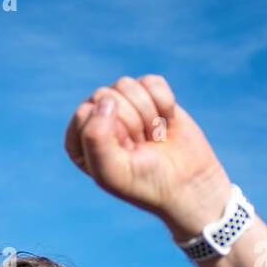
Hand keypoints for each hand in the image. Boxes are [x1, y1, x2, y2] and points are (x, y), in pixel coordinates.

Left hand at [64, 75, 231, 238]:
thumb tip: (107, 99)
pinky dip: (164, 103)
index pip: (85, 112)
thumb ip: (95, 138)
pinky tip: (165, 123)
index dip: (111, 131)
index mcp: (79, 141)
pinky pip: (151, 82)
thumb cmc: (146, 183)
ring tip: (151, 138)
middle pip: (106, 95)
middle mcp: (97, 120)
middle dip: (131, 122)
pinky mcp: (149, 96)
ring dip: (147, 114)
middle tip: (140, 146)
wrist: (187, 184)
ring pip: (127, 85)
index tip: (125, 153)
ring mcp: (123, 106)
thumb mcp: (112, 171)